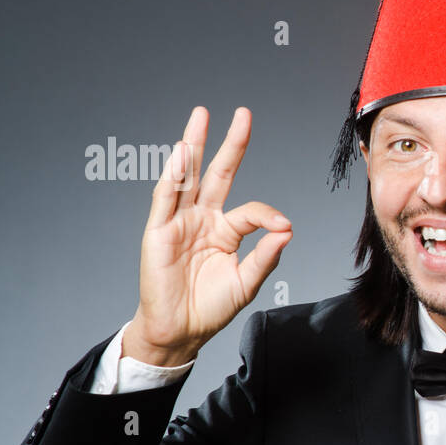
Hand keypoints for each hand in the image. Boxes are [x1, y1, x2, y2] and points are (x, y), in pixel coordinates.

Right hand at [124, 106, 292, 365]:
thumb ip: (265, 257)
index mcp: (226, 231)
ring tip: (201, 117)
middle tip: (243, 114)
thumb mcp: (246, 283)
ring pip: (187, 177)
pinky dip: (173, 175)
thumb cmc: (211, 308)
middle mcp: (203, 220)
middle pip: (218, 174)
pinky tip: (181, 153)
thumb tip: (286, 231)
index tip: (283, 227)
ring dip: (193, 146)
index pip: (249, 211)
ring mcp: (180, 222)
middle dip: (230, 144)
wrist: (180, 331)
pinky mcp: (159, 231)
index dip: (267, 215)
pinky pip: (166, 198)